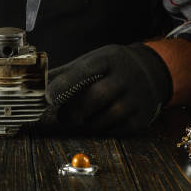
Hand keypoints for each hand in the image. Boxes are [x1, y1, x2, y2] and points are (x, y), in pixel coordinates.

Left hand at [46, 43, 172, 130]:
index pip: (84, 71)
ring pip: (105, 118)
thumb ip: (66, 74)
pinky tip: (101, 120)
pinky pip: (115, 130)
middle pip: (95, 97)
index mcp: (108, 59)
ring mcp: (136, 97)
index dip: (64, 84)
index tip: (47, 97)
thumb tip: (36, 85)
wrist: (154, 70)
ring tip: (84, 117)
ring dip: (87, 122)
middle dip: (74, 111)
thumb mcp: (94, 61)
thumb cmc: (113, 67)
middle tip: (64, 116)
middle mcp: (125, 77)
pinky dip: (102, 129)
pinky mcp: (142, 117)